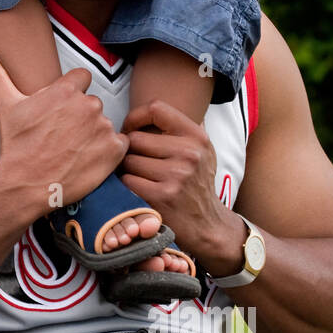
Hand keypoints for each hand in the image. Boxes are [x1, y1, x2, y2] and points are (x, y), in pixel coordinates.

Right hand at [0, 48, 127, 221]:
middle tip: (61, 137)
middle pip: (92, 104)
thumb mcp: (6, 106)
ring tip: (72, 151)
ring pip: (104, 124)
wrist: (26, 184)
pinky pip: (119, 144)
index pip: (81, 78)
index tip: (60, 111)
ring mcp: (103, 128)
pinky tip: (88, 160)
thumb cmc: (16, 145)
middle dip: (81, 118)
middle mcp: (89, 105)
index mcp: (66, 90)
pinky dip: (108, 152)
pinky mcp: (114, 150)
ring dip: (94, 135)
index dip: (72, 94)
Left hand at [120, 100, 242, 266]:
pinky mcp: (162, 196)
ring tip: (136, 176)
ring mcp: (176, 175)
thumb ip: (178, 130)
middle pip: (135, 138)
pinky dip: (126, 185)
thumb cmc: (196, 184)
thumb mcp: (200, 152)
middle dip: (128, 150)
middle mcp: (189, 153)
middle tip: (131, 160)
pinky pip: (127, 180)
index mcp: (197, 137)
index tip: (129, 129)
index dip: (135, 117)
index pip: (157, 108)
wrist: (207, 224)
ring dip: (125, 169)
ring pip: (128, 160)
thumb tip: (143, 114)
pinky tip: (135, 189)